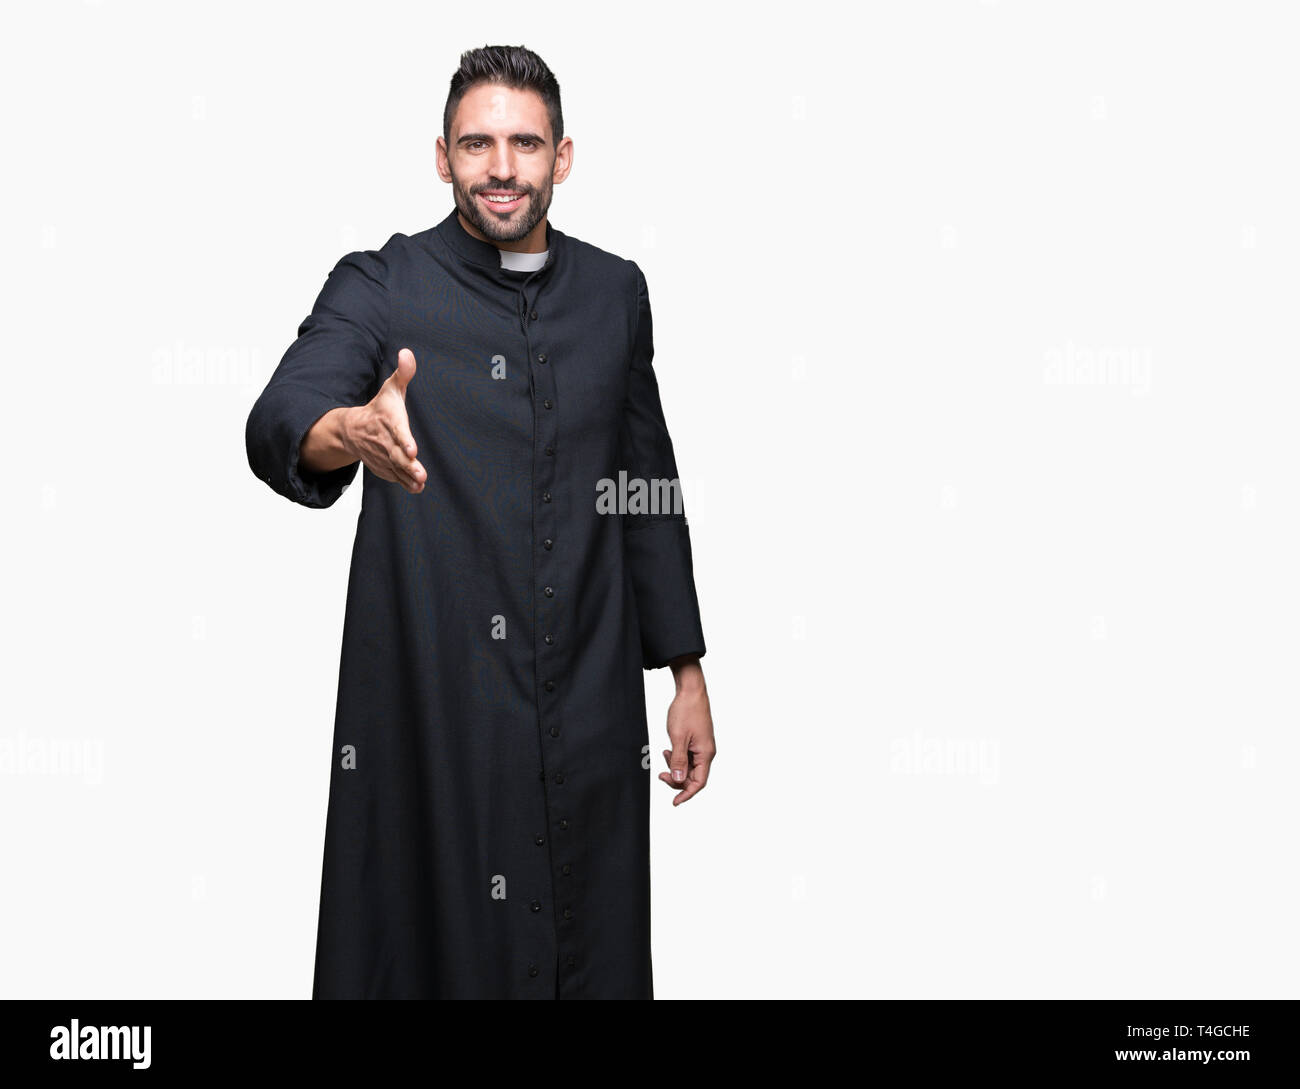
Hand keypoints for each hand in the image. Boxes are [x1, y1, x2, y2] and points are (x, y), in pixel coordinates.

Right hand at [342, 348, 424, 492]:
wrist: (353, 430)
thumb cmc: (379, 408)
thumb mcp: (390, 389)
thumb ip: (403, 373)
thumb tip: (407, 353)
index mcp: (388, 421)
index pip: (397, 431)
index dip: (404, 441)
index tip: (413, 450)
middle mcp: (384, 441)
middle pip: (397, 454)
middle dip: (408, 465)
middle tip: (420, 473)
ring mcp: (383, 455)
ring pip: (396, 468)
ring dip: (408, 477)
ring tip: (420, 482)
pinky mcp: (384, 466)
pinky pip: (394, 476)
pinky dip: (404, 483)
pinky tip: (416, 487)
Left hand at [658, 673, 714, 805]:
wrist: (691, 691)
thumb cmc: (686, 711)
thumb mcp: (678, 737)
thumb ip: (678, 760)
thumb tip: (679, 780)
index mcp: (705, 754)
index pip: (698, 782)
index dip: (686, 794)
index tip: (674, 802)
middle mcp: (706, 752)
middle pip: (693, 776)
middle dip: (677, 778)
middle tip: (661, 774)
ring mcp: (702, 746)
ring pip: (689, 767)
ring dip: (676, 766)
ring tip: (665, 755)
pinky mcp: (697, 741)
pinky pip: (687, 757)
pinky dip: (677, 757)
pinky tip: (668, 750)